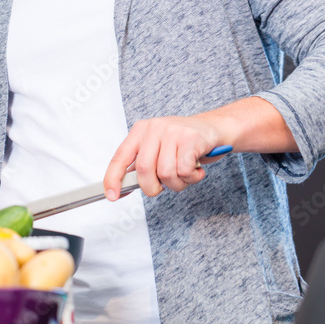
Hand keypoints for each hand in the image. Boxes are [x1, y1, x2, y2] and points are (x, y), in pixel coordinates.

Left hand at [103, 116, 228, 199]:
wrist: (213, 128)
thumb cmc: (183, 144)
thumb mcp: (157, 148)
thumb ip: (141, 165)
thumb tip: (122, 188)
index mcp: (140, 130)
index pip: (120, 157)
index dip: (112, 178)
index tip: (111, 195)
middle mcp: (154, 128)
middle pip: (144, 169)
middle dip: (152, 187)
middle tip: (163, 188)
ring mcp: (172, 132)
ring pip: (165, 173)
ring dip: (177, 184)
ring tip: (184, 175)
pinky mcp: (191, 139)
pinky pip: (183, 171)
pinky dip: (191, 178)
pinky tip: (196, 171)